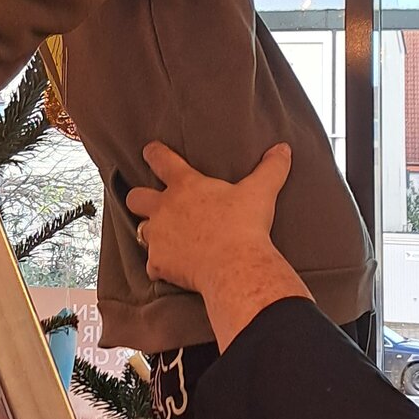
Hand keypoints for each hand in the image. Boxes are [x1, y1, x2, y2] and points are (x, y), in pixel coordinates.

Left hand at [126, 142, 306, 348]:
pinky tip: (172, 269)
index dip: (153, 153)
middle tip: (150, 202)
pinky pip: (152, 265)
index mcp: (186, 186)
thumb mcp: (261, 192)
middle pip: (135, 197)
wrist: (235, 266)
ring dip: (152, 233)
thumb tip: (283, 149)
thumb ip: (271, 168)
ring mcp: (158, 237)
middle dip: (140, 198)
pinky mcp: (159, 263)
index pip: (161, 160)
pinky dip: (161, 266)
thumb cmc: (245, 226)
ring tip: (166, 238)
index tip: (150, 151)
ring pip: (141, 231)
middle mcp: (165, 208)